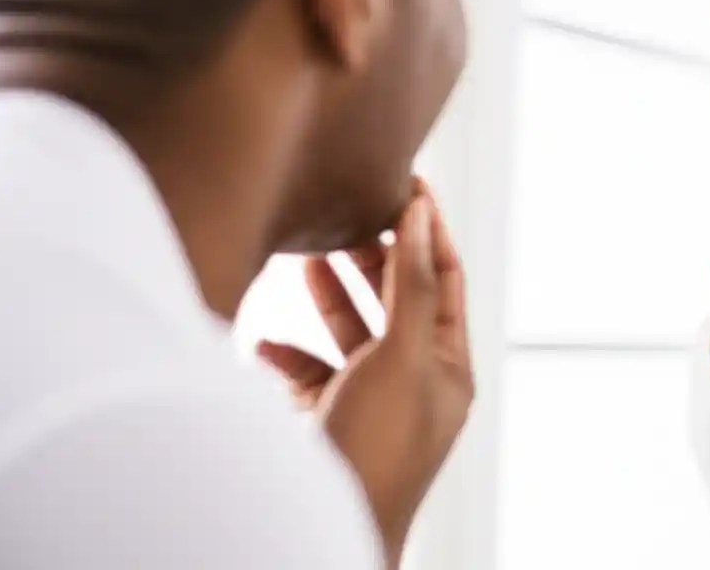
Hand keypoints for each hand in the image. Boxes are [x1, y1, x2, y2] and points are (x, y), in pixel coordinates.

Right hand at [256, 181, 472, 565]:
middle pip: (395, 299)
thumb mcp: (402, 356)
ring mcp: (370, 400)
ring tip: (301, 258)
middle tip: (343, 214)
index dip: (428, 230)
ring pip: (350, 332)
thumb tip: (422, 216)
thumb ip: (410, 285)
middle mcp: (414, 379)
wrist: (330, 528)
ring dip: (327, 297)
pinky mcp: (329, 420)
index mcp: (446, 364)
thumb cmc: (378, 447)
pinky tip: (263, 344)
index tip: (408, 183)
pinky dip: (288, 354)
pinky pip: (311, 373)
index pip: (443, 279)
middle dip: (369, 257)